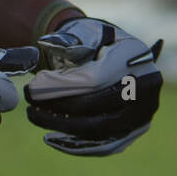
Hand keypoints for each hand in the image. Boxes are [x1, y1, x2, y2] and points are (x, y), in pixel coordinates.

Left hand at [25, 16, 162, 155]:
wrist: (117, 50)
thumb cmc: (96, 39)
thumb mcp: (85, 31)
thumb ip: (68, 43)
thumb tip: (46, 59)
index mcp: (134, 56)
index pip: (94, 80)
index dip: (61, 87)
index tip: (33, 88)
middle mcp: (145, 87)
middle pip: (98, 108)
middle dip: (60, 108)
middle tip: (30, 106)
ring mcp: (143, 113)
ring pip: (101, 130)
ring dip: (64, 128)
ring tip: (36, 118)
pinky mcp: (134, 131)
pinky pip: (105, 145)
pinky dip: (77, 144)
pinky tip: (52, 137)